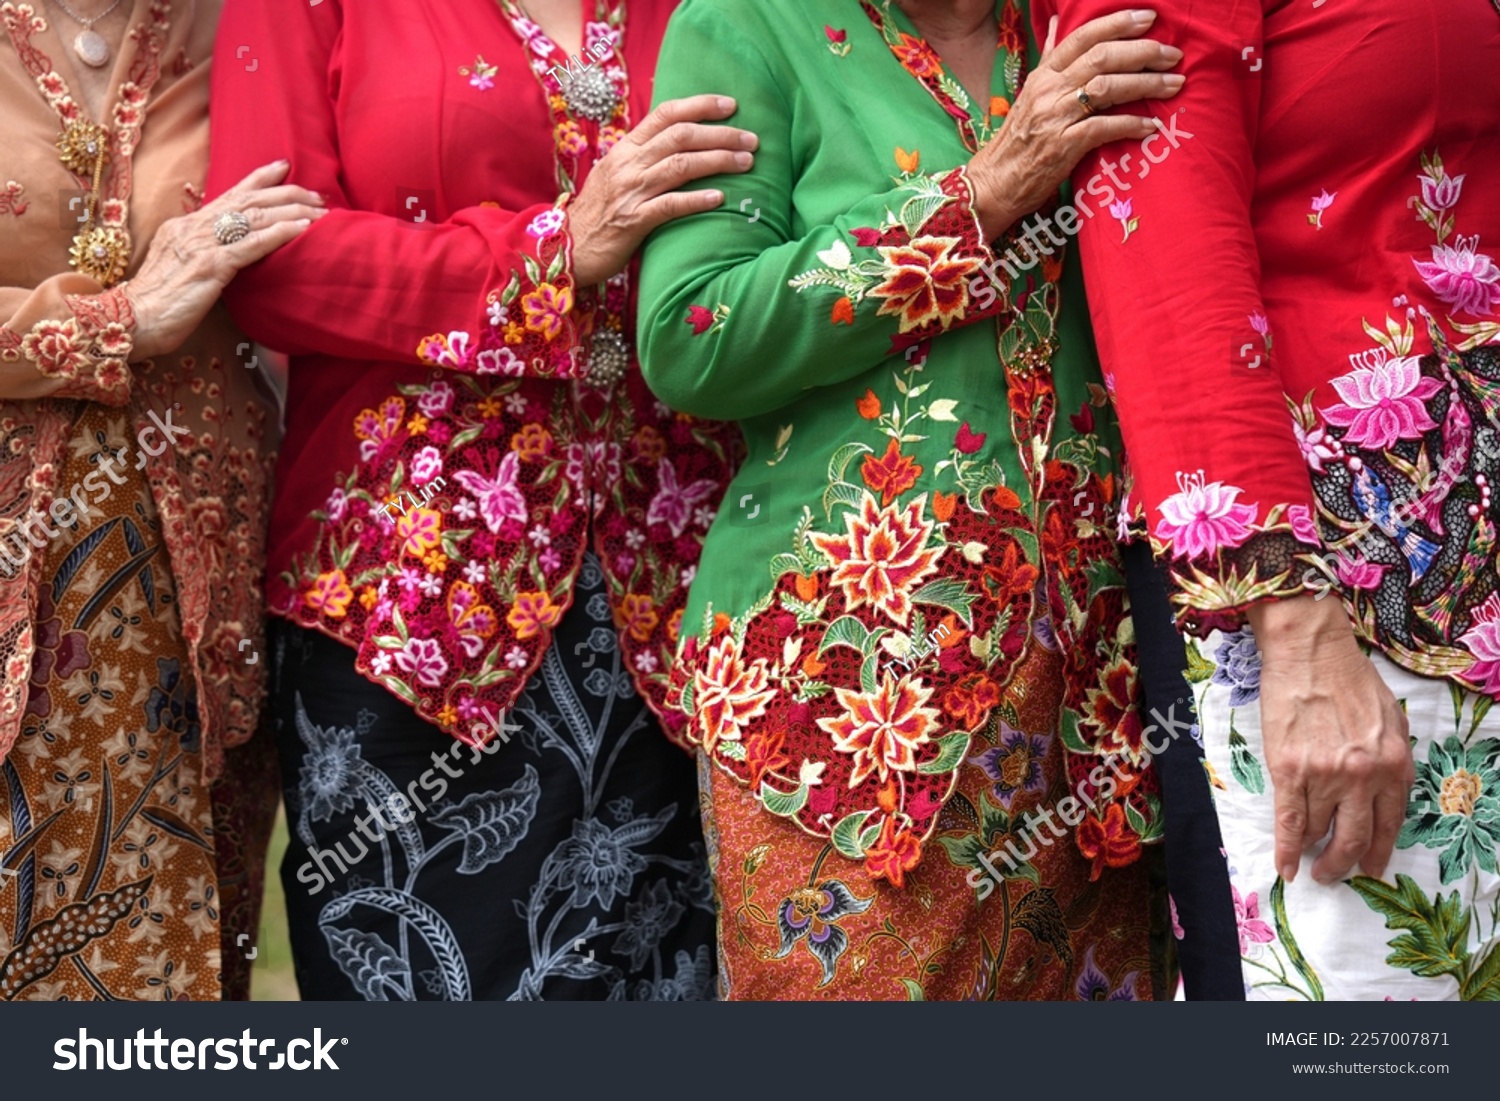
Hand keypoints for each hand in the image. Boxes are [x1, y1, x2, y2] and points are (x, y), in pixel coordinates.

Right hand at [125, 161, 324, 359]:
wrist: (131, 320)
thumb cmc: (157, 304)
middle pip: (247, 200)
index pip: (228, 194)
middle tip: (318, 194)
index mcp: (185, 226)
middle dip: (287, 193)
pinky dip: (279, 234)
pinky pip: (250, 245)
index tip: (285, 167)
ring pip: (253, 217)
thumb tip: (229, 251)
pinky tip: (302, 229)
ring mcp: (201, 245)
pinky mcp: (209, 267)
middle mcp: (193, 228)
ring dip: (292, 211)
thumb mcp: (180, 267)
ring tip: (320, 211)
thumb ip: (202, 253)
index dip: (259, 178)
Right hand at [569, 94, 756, 285]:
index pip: (665, 114)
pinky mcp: (633, 221)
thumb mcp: (616, 175)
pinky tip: (720, 198)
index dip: (700, 105)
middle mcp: (628, 164)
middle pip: (681, 136)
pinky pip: (671, 205)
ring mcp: (630, 191)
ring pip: (681, 165)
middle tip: (752, 139)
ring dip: (718, 160)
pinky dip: (697, 199)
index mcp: (625, 148)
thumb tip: (678, 144)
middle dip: (721, 133)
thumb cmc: (598, 212)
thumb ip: (643, 158)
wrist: (567, 247)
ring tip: (747, 162)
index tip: (730, 105)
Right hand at [967, 9, 1183, 238]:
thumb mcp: (1031, 92)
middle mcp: (1049, 90)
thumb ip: (1050, 57)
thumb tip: (1059, 22)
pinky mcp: (1063, 146)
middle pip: (1102, 57)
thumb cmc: (1018, 140)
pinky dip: (1131, 125)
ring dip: (1146, 85)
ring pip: (1107, 88)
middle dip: (1143, 52)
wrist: (996, 182)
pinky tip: (1151, 126)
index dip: (1118, 23)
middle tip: (1173, 55)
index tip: (1150, 18)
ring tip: (1174, 84)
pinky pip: (1104, 128)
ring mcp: (1055, 117)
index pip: (1083, 37)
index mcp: (1044, 74)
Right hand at [1248, 595, 1413, 885]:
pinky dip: (1287, 849)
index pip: (1389, 824)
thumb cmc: (1350, 678)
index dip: (1378, 851)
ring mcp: (1325, 776)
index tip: (1370, 866)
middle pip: (1355, 838)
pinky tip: (1285, 867)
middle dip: (1345, 864)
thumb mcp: (1392, 720)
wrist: (1310, 653)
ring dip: (1315, 856)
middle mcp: (1363, 777)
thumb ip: (1392, 759)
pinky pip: (1289, 821)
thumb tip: (1382, 792)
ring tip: (1310, 866)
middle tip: (1336, 874)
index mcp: (1394, 765)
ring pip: (1320, 832)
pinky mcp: (1290, 771)